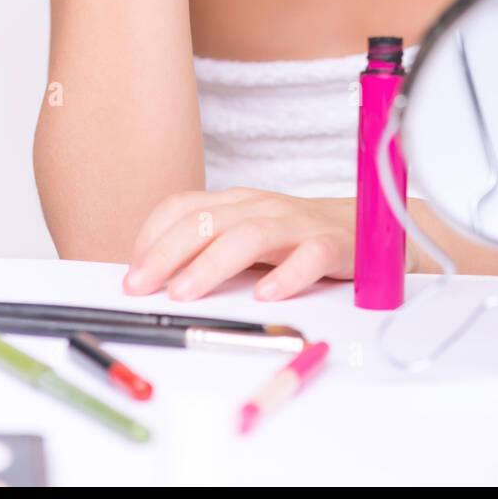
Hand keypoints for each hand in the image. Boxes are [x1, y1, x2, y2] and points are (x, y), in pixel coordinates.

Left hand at [122, 188, 365, 301]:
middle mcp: (261, 207)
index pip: (183, 207)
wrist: (366, 229)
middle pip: (207, 221)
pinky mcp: (332, 244)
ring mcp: (296, 224)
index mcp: (236, 203)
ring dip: (211, 264)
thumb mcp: (245, 236)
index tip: (131, 274)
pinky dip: (287, 275)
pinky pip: (309, 256)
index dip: (152, 237)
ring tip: (184, 293)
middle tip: (140, 286)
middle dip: (167, 253)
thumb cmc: (296, 238)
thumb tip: (152, 282)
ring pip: (249, 235)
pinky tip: (266, 295)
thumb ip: (206, 251)